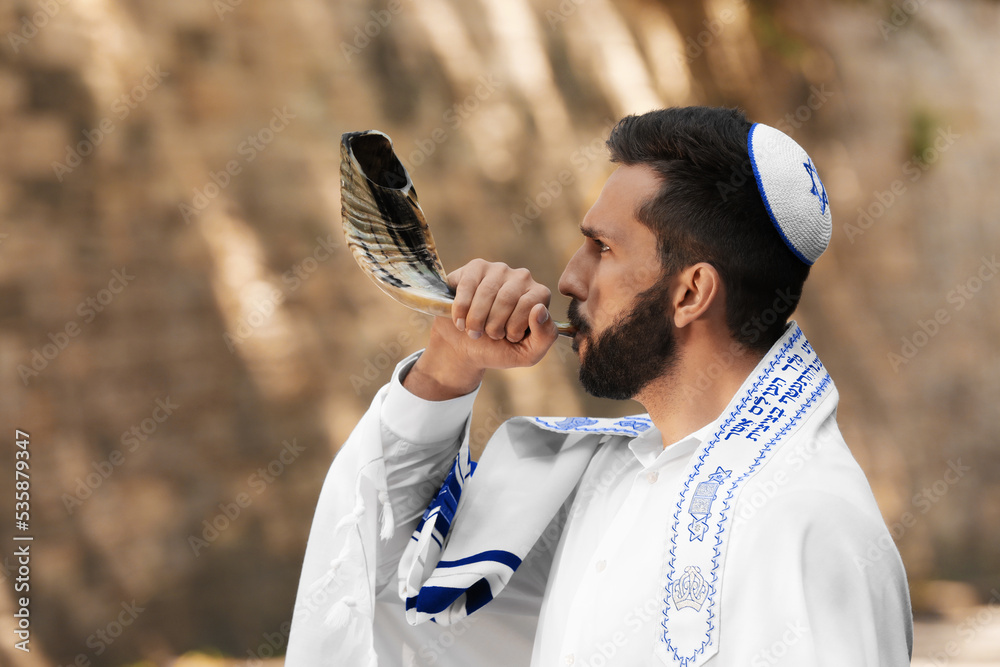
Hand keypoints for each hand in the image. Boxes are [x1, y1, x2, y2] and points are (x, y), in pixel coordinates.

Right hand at [404, 260, 558, 399]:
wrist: (465, 348)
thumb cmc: (500, 349)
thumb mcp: (528, 353)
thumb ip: (545, 336)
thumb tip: (540, 309)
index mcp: (539, 295)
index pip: (531, 305)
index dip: (515, 328)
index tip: (509, 337)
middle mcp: (522, 277)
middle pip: (507, 298)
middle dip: (494, 326)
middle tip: (490, 336)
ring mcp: (498, 269)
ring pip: (486, 293)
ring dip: (476, 320)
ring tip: (475, 331)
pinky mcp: (474, 268)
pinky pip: (467, 286)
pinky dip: (460, 310)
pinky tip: (460, 321)